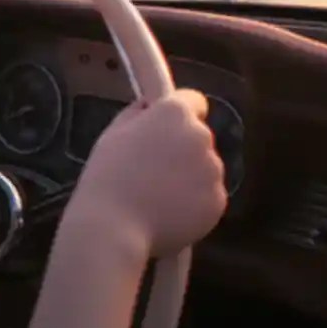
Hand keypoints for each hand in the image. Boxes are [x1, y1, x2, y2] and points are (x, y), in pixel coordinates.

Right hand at [69, 88, 226, 257]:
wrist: (114, 227)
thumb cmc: (107, 176)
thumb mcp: (114, 134)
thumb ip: (138, 114)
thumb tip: (150, 107)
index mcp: (175, 114)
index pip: (193, 100)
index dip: (179, 113)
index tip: (165, 128)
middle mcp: (201, 137)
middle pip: (198, 136)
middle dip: (182, 148)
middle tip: (153, 169)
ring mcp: (213, 171)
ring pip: (205, 168)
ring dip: (189, 176)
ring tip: (158, 196)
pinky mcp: (219, 202)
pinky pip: (209, 196)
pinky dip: (195, 203)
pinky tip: (169, 213)